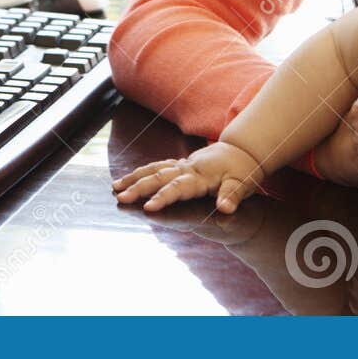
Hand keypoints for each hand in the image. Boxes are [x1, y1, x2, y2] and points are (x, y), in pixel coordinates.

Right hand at [111, 142, 264, 213]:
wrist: (242, 150)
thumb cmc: (242, 170)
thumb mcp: (242, 183)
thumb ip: (232, 195)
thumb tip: (225, 208)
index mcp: (200, 175)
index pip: (178, 188)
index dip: (163, 197)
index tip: (148, 207)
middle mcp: (187, 168)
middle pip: (158, 177)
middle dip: (138, 187)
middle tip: (119, 198)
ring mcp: (182, 165)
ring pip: (154, 169)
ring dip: (134, 178)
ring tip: (115, 187)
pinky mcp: (180, 164)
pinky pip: (157, 167)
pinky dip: (142, 172)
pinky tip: (129, 179)